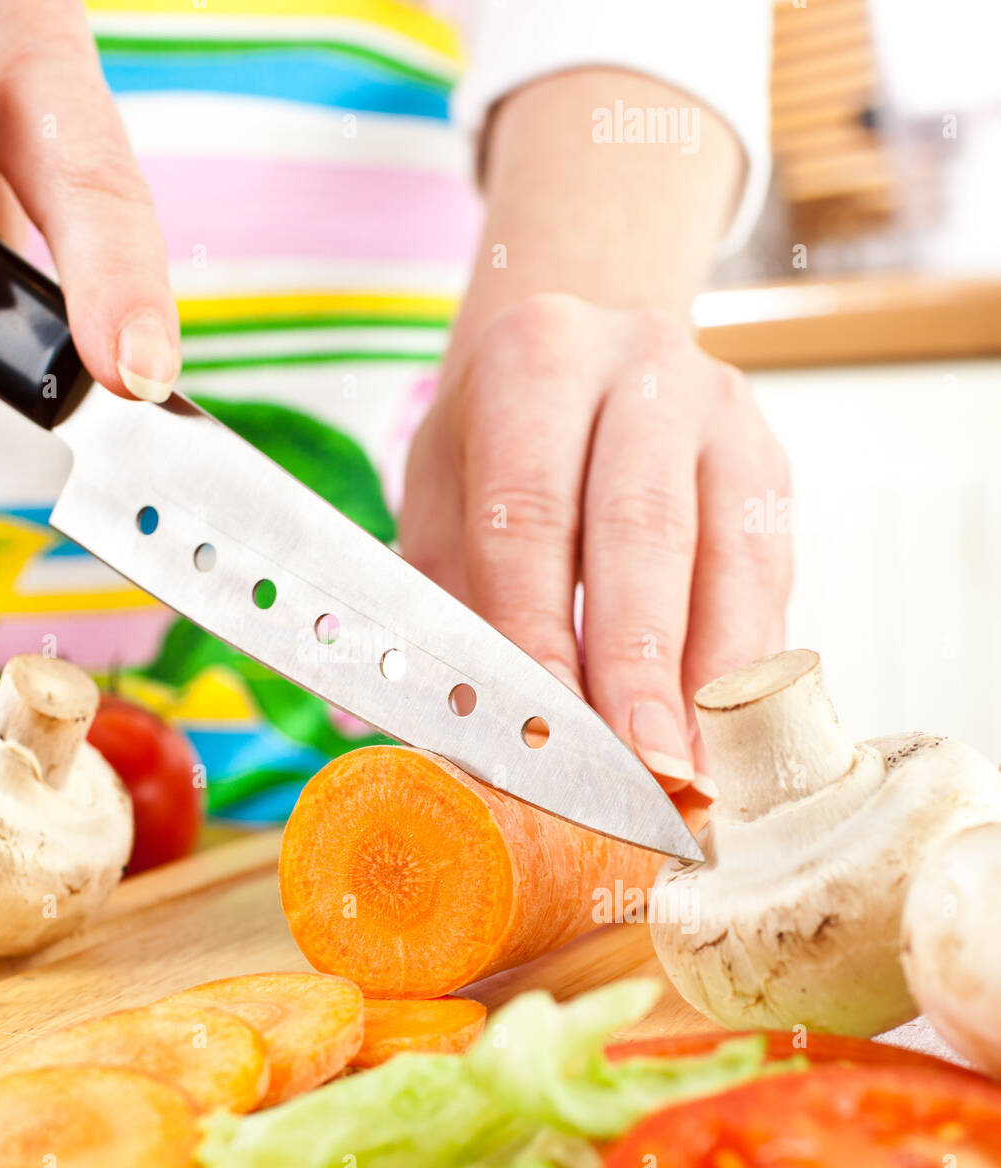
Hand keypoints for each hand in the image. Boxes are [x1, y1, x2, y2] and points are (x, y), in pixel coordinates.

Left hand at [398, 293, 791, 791]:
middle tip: (639, 762)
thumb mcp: (446, 494)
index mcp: (536, 364)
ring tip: (692, 768)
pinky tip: (724, 728)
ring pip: (727, 556)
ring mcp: (721, 412)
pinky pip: (769, 575)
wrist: (586, 350)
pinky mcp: (769, 464)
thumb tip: (450, 725)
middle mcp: (640, 370)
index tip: (548, 721)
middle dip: (639, 662)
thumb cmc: (500, 439)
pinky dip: (745, 662)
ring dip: (709, 677)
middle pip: (642, 530)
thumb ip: (446, 598)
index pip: (533, 512)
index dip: (540, 627)